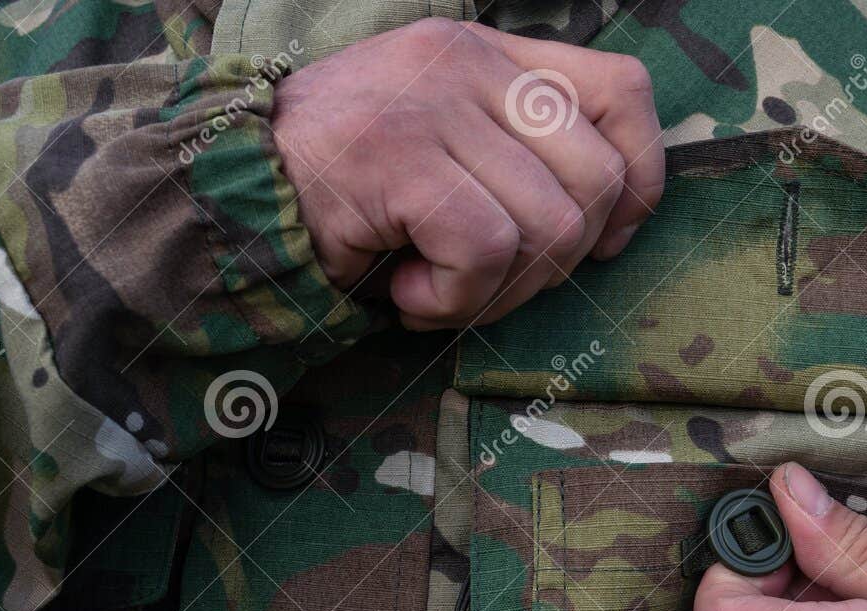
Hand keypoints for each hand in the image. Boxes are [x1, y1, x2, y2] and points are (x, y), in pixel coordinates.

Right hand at [269, 18, 663, 327]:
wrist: (226, 191)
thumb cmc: (345, 188)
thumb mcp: (445, 143)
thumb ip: (519, 153)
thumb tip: (612, 219)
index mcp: (490, 54)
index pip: (623, 93)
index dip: (641, 179)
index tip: (605, 239)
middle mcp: (469, 64)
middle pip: (599, 179)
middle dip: (558, 263)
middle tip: (490, 281)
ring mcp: (434, 105)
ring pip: (550, 227)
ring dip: (500, 293)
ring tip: (438, 289)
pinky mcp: (401, 157)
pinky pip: (487, 252)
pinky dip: (456, 299)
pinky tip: (410, 294)